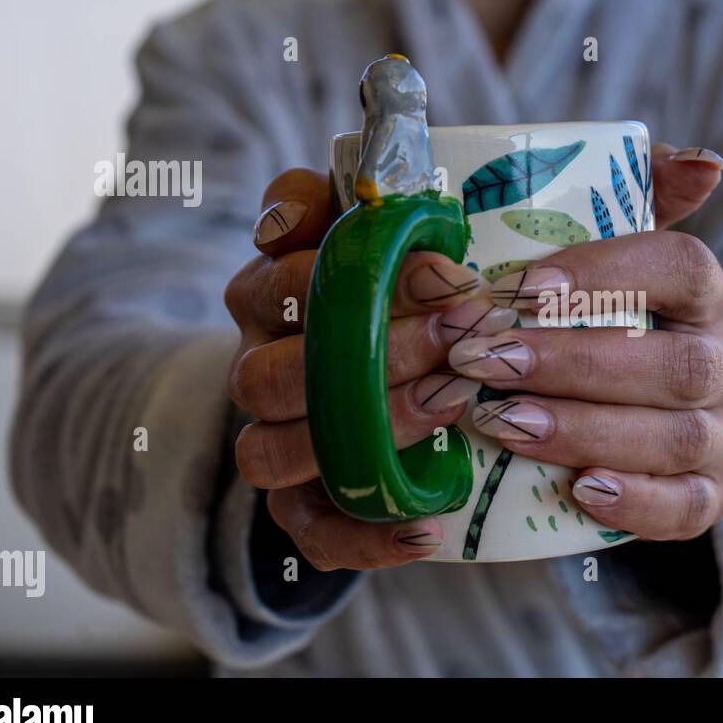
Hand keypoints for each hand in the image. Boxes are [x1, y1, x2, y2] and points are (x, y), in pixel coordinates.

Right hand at [224, 169, 516, 568]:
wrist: (372, 378)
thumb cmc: (382, 289)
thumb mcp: (358, 228)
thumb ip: (344, 196)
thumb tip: (362, 186)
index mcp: (266, 298)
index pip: (277, 283)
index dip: (352, 278)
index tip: (447, 271)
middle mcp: (257, 370)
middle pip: (275, 374)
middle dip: (377, 352)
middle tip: (465, 334)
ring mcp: (272, 442)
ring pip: (276, 452)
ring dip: (369, 429)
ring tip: (455, 404)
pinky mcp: (300, 507)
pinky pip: (310, 534)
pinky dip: (364, 537)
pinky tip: (428, 526)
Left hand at [449, 145, 722, 539]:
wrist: (601, 409)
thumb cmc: (588, 317)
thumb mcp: (599, 248)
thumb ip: (635, 191)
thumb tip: (704, 163)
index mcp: (708, 293)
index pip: (683, 267)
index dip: (606, 275)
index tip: (521, 289)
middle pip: (676, 362)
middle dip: (575, 363)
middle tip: (487, 359)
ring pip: (678, 436)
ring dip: (587, 429)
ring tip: (505, 422)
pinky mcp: (708, 494)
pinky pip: (689, 508)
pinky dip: (637, 503)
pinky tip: (581, 490)